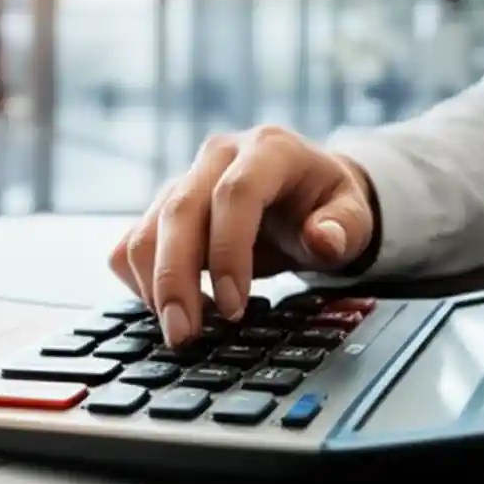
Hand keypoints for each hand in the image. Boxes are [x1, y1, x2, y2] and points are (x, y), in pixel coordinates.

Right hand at [109, 126, 374, 345]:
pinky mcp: (160, 209)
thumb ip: (344, 227)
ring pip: (146, 229)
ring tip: (179, 330)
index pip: (235, 194)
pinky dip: (138, 280)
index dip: (229, 252)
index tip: (234, 306)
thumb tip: (322, 239)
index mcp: (267, 149)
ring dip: (151, 286)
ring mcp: (182, 181)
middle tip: (183, 334)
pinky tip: (169, 308)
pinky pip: (130, 244)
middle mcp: (217, 157)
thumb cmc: (325, 204)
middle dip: (175, 279)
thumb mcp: (353, 215)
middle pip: (179, 212)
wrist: (302, 191)